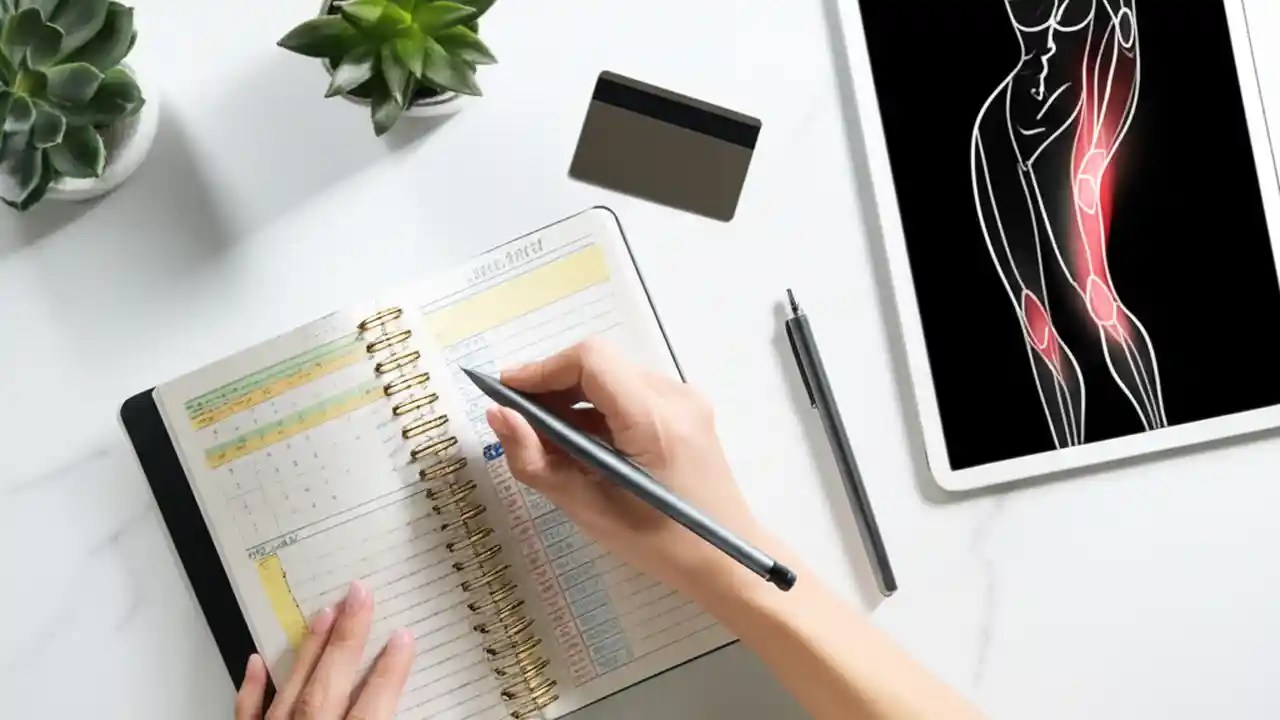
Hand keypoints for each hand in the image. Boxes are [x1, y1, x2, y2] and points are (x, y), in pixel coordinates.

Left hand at [235, 582, 412, 719]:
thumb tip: (412, 708)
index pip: (372, 707)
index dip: (389, 672)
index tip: (403, 637)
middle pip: (327, 687)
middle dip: (346, 639)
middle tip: (360, 595)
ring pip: (291, 692)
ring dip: (308, 652)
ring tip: (325, 613)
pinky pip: (247, 716)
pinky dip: (252, 689)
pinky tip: (256, 662)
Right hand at [485, 340, 768, 598]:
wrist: (729, 560)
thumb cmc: (661, 544)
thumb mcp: (590, 509)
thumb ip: (538, 460)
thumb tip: (499, 416)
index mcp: (654, 418)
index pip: (590, 360)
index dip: (542, 370)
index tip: (505, 392)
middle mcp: (675, 396)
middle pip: (600, 365)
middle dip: (552, 385)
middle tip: (518, 420)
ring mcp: (685, 400)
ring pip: (613, 376)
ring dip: (573, 398)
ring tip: (544, 437)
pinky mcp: (686, 411)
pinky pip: (630, 392)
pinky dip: (597, 409)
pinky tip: (580, 442)